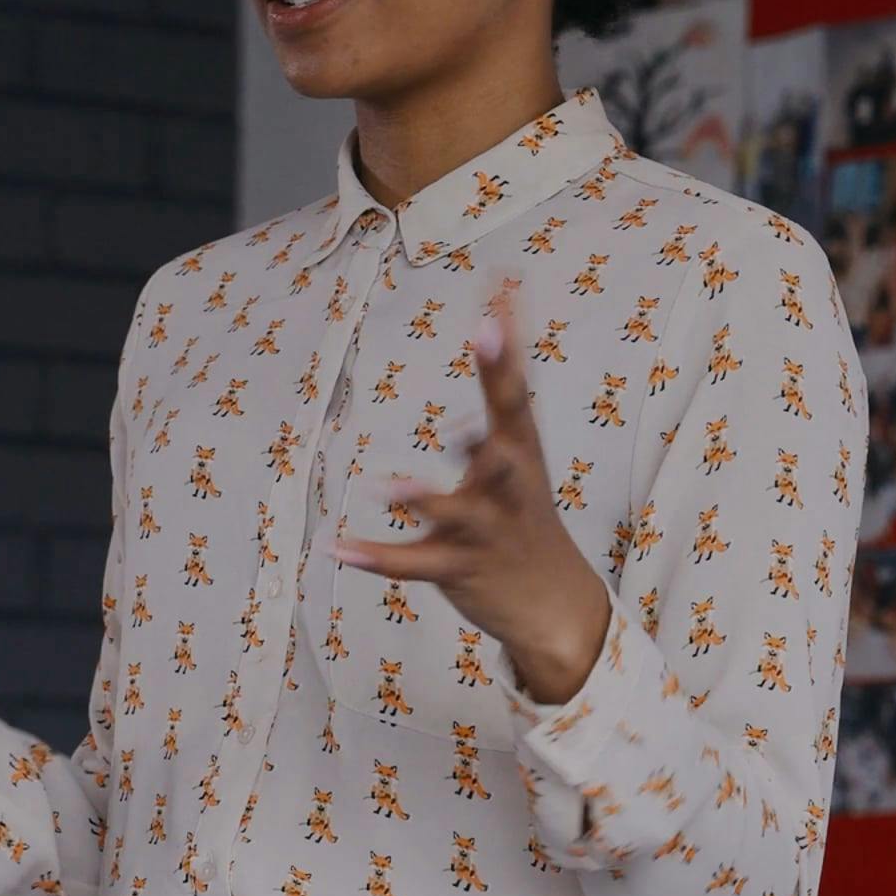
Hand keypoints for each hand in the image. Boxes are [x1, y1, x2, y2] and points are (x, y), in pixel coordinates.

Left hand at [332, 284, 610, 705]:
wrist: (556, 606)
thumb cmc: (525, 514)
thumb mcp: (520, 451)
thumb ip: (502, 387)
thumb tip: (497, 315)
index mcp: (520, 453)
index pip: (515, 391)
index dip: (505, 344)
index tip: (499, 289)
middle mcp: (508, 488)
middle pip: (502, 446)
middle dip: (494, 404)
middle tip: (485, 351)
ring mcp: (485, 533)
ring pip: (456, 513)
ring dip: (425, 498)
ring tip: (390, 486)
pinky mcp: (459, 570)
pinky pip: (413, 564)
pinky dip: (375, 556)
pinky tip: (338, 547)